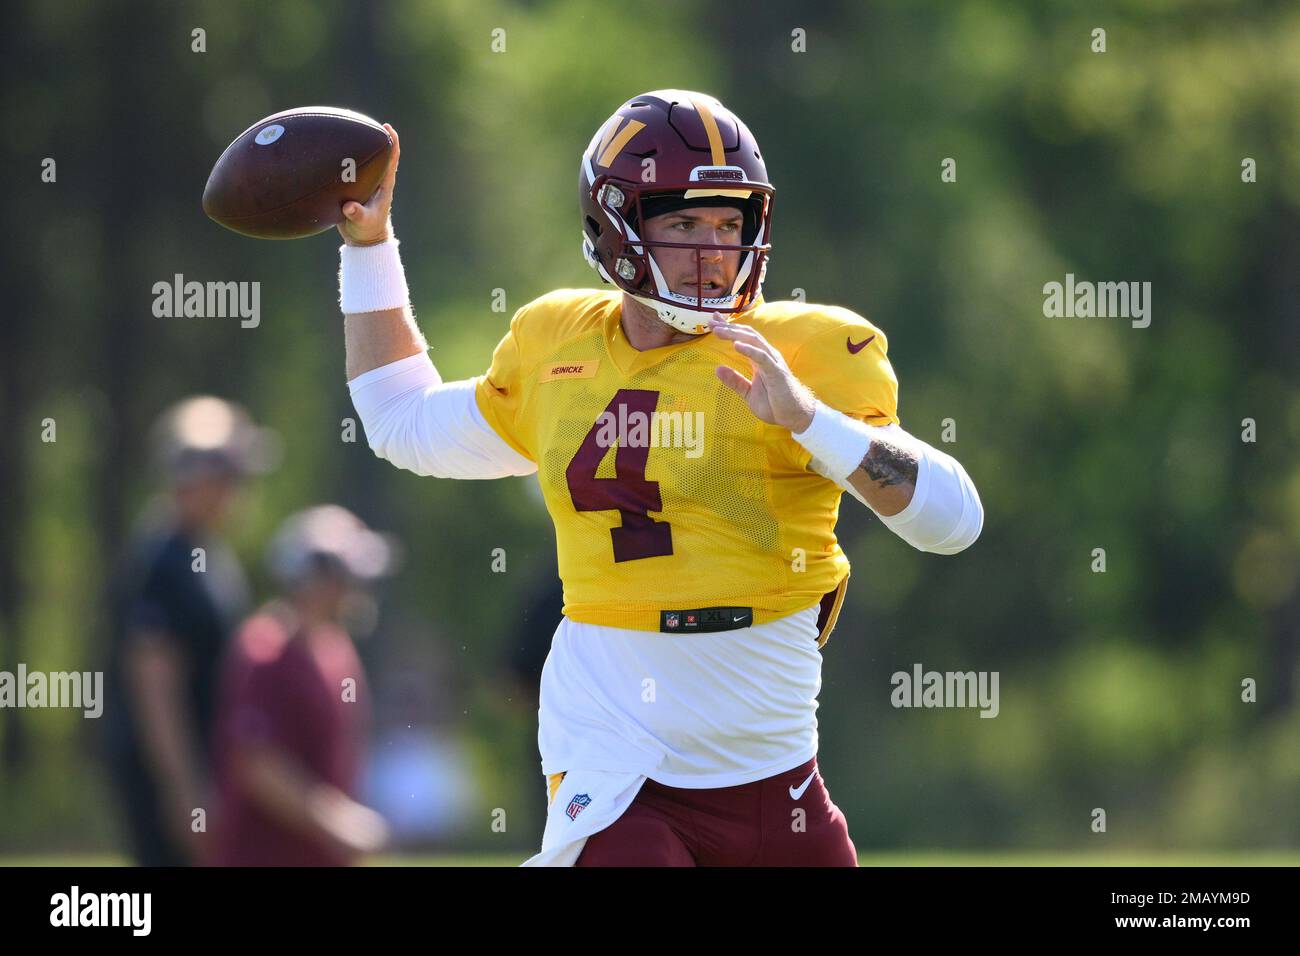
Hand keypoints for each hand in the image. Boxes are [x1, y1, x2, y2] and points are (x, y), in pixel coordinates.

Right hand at [338, 123, 399, 245]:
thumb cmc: (367, 230)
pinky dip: (339, 159)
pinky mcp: (352, 187)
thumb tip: (349, 207)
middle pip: (377, 153)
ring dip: (354, 145)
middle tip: (362, 120)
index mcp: (384, 184)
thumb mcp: (363, 223)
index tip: (387, 127)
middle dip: (372, 136)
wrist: (362, 239)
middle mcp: (376, 179)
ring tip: (343, 127)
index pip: (391, 159)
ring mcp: (364, 182)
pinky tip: (325, 149)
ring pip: (361, 159)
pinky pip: (346, 169)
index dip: (391, 142)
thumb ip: (357, 214)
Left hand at [710, 316, 816, 431]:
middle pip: (747, 335)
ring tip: (719, 331)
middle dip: (729, 327)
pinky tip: (737, 345)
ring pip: (754, 341)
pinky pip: (762, 357)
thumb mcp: (748, 393)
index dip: (729, 328)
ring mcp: (773, 362)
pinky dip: (749, 350)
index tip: (713, 321)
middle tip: (712, 322)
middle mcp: (767, 356)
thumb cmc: (776, 404)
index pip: (744, 338)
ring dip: (735, 334)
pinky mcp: (777, 372)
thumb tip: (717, 369)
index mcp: (760, 359)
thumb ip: (735, 381)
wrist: (795, 416)